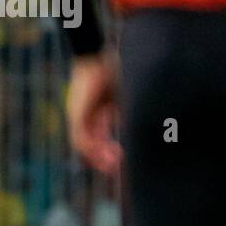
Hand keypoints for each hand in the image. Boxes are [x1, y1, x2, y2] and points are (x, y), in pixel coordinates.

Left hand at [66, 52, 121, 174]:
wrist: (97, 57)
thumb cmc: (112, 72)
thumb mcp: (124, 97)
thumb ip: (129, 112)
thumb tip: (148, 125)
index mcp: (96, 111)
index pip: (98, 137)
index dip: (107, 150)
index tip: (120, 158)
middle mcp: (84, 116)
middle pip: (88, 144)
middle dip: (101, 159)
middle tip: (115, 168)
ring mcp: (78, 115)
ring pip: (83, 144)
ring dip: (97, 156)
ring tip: (112, 163)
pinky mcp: (77, 114)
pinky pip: (80, 138)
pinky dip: (91, 147)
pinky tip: (105, 151)